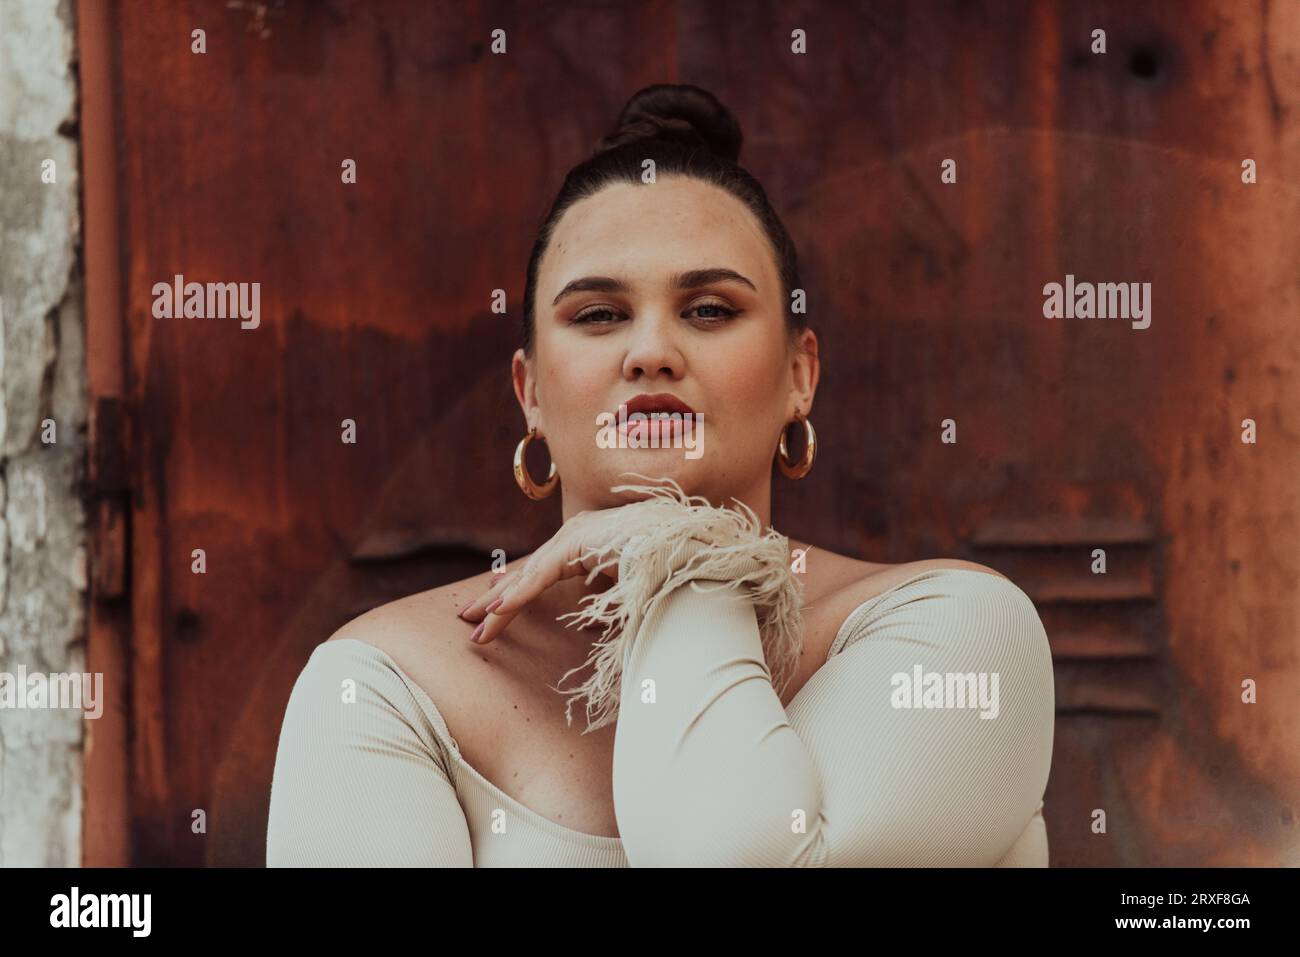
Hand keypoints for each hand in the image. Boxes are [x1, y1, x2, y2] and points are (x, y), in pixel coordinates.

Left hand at [457, 506, 648, 644]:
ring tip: (474, 623)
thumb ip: (603, 610)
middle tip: (467, 617)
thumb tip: (584, 629)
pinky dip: (518, 595)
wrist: (685, 546)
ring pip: (528, 575)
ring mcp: (574, 535)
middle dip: (496, 599)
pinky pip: (541, 575)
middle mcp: (573, 535)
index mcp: (583, 544)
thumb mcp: (624, 594)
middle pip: (526, 573)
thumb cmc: (662, 565)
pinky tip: (498, 611)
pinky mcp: (577, 542)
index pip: (539, 573)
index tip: (490, 611)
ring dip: (500, 602)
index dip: (513, 593)